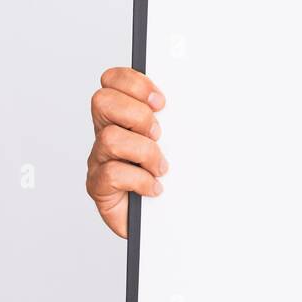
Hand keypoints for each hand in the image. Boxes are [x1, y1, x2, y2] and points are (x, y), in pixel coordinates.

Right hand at [85, 67, 167, 237]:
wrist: (162, 221)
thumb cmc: (171, 178)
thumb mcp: (178, 142)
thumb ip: (178, 120)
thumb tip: (203, 103)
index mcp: (122, 115)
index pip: (112, 80)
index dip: (134, 83)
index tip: (161, 101)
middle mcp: (105, 133)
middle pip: (102, 101)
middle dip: (137, 115)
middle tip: (158, 133)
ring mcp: (99, 160)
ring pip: (110, 138)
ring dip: (144, 152)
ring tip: (160, 167)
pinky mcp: (99, 187)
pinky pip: (112, 174)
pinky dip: (140, 180)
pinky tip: (153, 187)